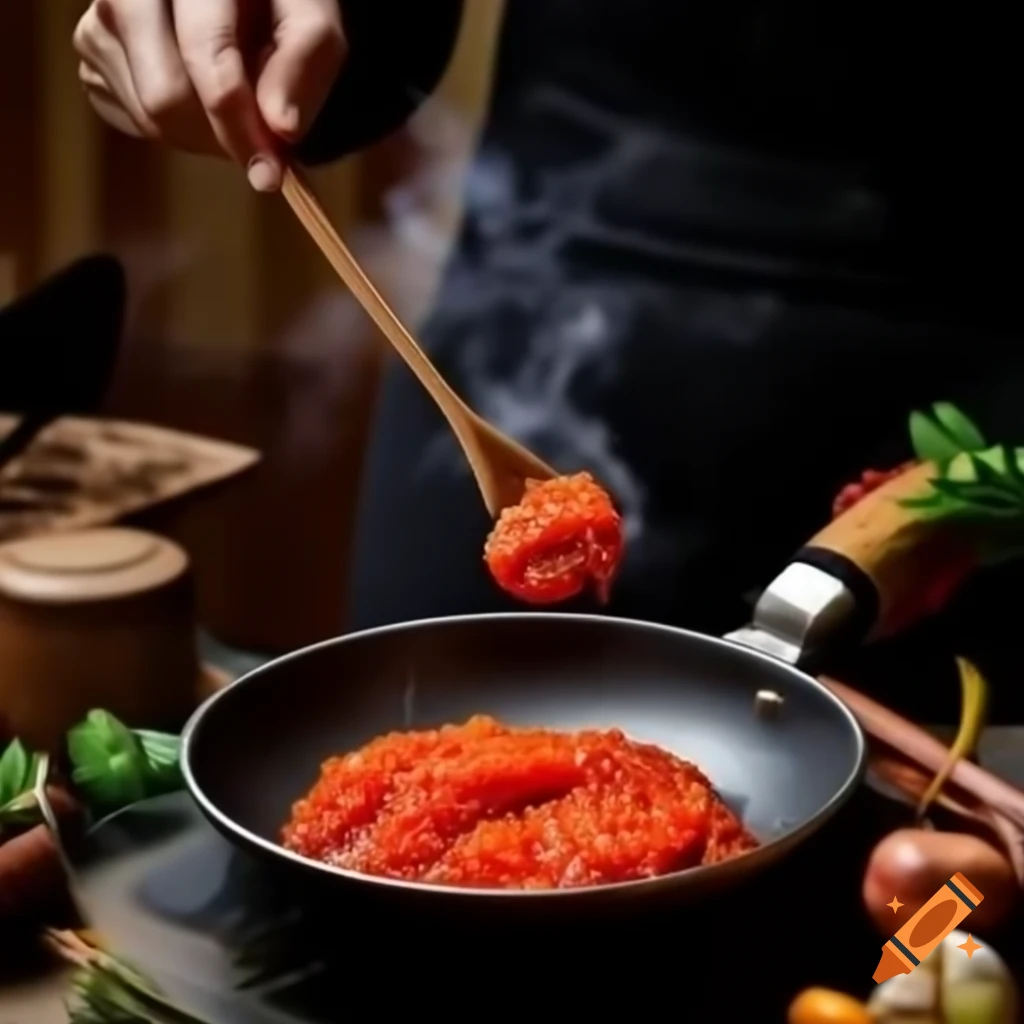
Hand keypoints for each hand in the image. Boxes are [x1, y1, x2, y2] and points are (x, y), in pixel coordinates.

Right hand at [74, 0, 345, 190]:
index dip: (239, 122)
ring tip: (228, 110)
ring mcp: (101, 16)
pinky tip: (198, 101)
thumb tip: (281, 127)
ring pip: (147, 115)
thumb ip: (304, 66)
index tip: (269, 173)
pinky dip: (175, 130)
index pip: (208, 54)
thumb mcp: (310, 24)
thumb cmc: (277, 8)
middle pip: (166, 96)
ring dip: (199, 137)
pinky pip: (132, 119)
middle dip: (217, 136)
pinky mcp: (92, 47)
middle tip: (252, 140)